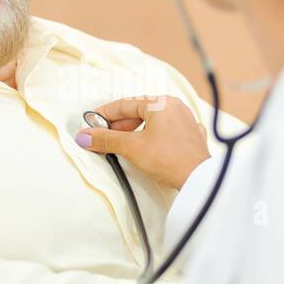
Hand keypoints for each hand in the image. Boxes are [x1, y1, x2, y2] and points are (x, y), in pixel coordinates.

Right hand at [76, 95, 210, 189]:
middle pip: (138, 111)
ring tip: (123, 145)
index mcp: (160, 103)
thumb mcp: (132, 147)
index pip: (124, 104)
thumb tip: (85, 136)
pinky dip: (152, 137)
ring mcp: (185, 121)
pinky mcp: (191, 136)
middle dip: (118, 125)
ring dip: (134, 131)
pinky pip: (166, 131)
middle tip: (104, 138)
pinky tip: (146, 146)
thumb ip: (106, 140)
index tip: (91, 125)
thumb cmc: (170, 159)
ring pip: (152, 121)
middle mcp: (175, 106)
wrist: (198, 180)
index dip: (103, 115)